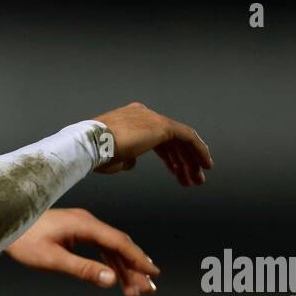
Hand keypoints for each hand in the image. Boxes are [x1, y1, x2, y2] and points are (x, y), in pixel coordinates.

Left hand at [6, 208, 158, 295]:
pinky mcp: (76, 231)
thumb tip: (111, 280)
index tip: (152, 274)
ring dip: (123, 268)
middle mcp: (87, 222)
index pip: (119, 243)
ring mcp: (82, 226)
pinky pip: (100, 247)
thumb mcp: (52, 260)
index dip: (138, 259)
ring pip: (111, 248)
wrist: (5, 224)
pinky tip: (116, 276)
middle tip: (148, 288)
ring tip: (134, 290)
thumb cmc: (24, 241)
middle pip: (119, 245)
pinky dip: (109, 262)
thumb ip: (83, 269)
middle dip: (135, 267)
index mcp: (85, 225)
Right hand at [91, 102, 211, 184]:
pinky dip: (198, 151)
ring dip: (191, 161)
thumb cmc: (96, 154)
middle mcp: (144, 115)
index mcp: (131, 120)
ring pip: (181, 140)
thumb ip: (127, 159)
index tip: (176, 171)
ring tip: (198, 180)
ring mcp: (153, 119)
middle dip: (182, 161)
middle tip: (192, 179)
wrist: (91, 145)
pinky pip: (188, 138)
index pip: (156, 139)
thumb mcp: (113, 158)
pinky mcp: (162, 126)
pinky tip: (205, 165)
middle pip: (170, 140)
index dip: (168, 157)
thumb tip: (134, 163)